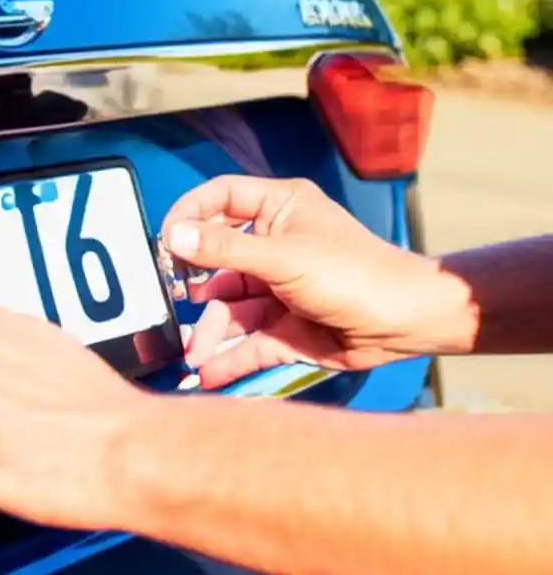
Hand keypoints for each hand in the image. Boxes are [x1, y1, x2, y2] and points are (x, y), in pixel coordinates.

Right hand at [161, 176, 462, 387]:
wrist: (408, 323)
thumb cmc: (358, 274)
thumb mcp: (284, 257)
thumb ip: (225, 250)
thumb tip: (173, 237)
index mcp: (279, 211)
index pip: (220, 199)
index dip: (189, 215)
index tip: (166, 240)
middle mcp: (273, 247)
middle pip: (216, 262)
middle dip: (193, 287)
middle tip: (172, 303)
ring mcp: (277, 289)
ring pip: (228, 310)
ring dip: (209, 333)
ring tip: (195, 356)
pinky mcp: (283, 329)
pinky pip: (245, 343)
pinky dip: (227, 359)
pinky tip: (207, 375)